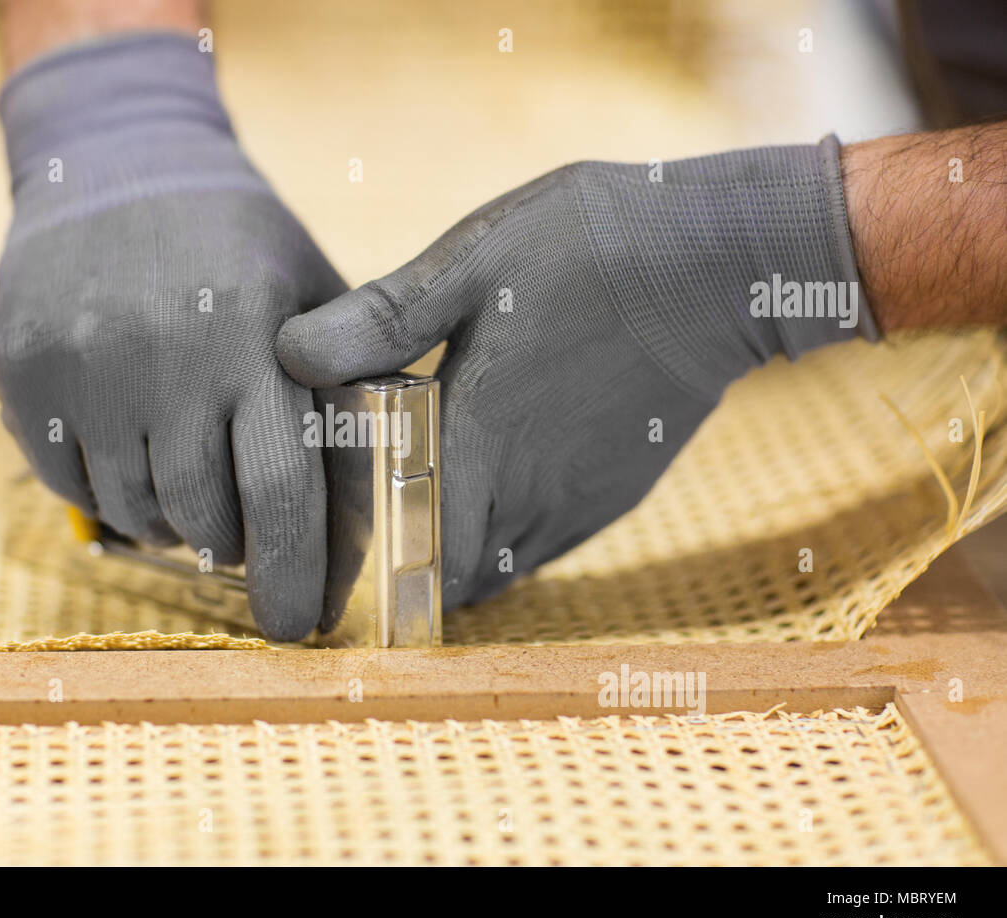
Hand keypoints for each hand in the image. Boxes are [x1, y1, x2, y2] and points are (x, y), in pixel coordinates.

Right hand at [0, 33, 344, 638]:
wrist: (113, 161)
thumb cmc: (236, 241)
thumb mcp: (311, 289)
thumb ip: (345, 383)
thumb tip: (379, 497)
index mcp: (250, 337)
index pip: (279, 491)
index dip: (291, 574)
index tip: (298, 626)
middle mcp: (163, 356)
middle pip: (202, 519)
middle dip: (232, 546)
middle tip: (242, 532)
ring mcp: (82, 364)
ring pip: (135, 510)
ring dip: (171, 520)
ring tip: (187, 476)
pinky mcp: (21, 369)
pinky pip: (69, 483)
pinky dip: (108, 490)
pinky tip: (131, 448)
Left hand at [278, 137, 874, 609]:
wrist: (723, 261)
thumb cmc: (592, 250)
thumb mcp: (472, 261)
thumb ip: (381, 317)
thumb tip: (288, 352)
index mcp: (476, 442)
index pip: (403, 551)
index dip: (363, 556)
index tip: (332, 534)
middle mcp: (526, 494)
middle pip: (442, 572)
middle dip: (397, 555)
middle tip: (360, 515)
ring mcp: (574, 505)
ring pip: (492, 567)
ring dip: (449, 549)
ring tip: (413, 504)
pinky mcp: (611, 497)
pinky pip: (539, 548)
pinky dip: (500, 535)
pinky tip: (484, 486)